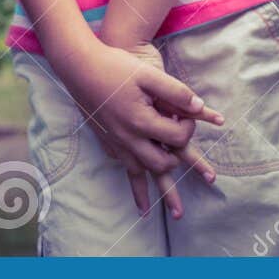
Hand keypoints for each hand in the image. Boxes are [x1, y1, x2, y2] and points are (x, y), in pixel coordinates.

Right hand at [64, 39, 221, 218]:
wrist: (78, 66)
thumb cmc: (115, 67)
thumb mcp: (149, 75)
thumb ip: (176, 92)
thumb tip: (200, 108)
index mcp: (141, 122)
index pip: (178, 137)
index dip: (190, 126)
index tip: (189, 113)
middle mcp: (128, 138)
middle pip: (161, 164)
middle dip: (179, 162)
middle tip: (188, 154)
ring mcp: (115, 142)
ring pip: (139, 174)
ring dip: (157, 193)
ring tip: (175, 212)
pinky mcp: (107, 141)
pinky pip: (124, 168)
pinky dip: (135, 185)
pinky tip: (139, 198)